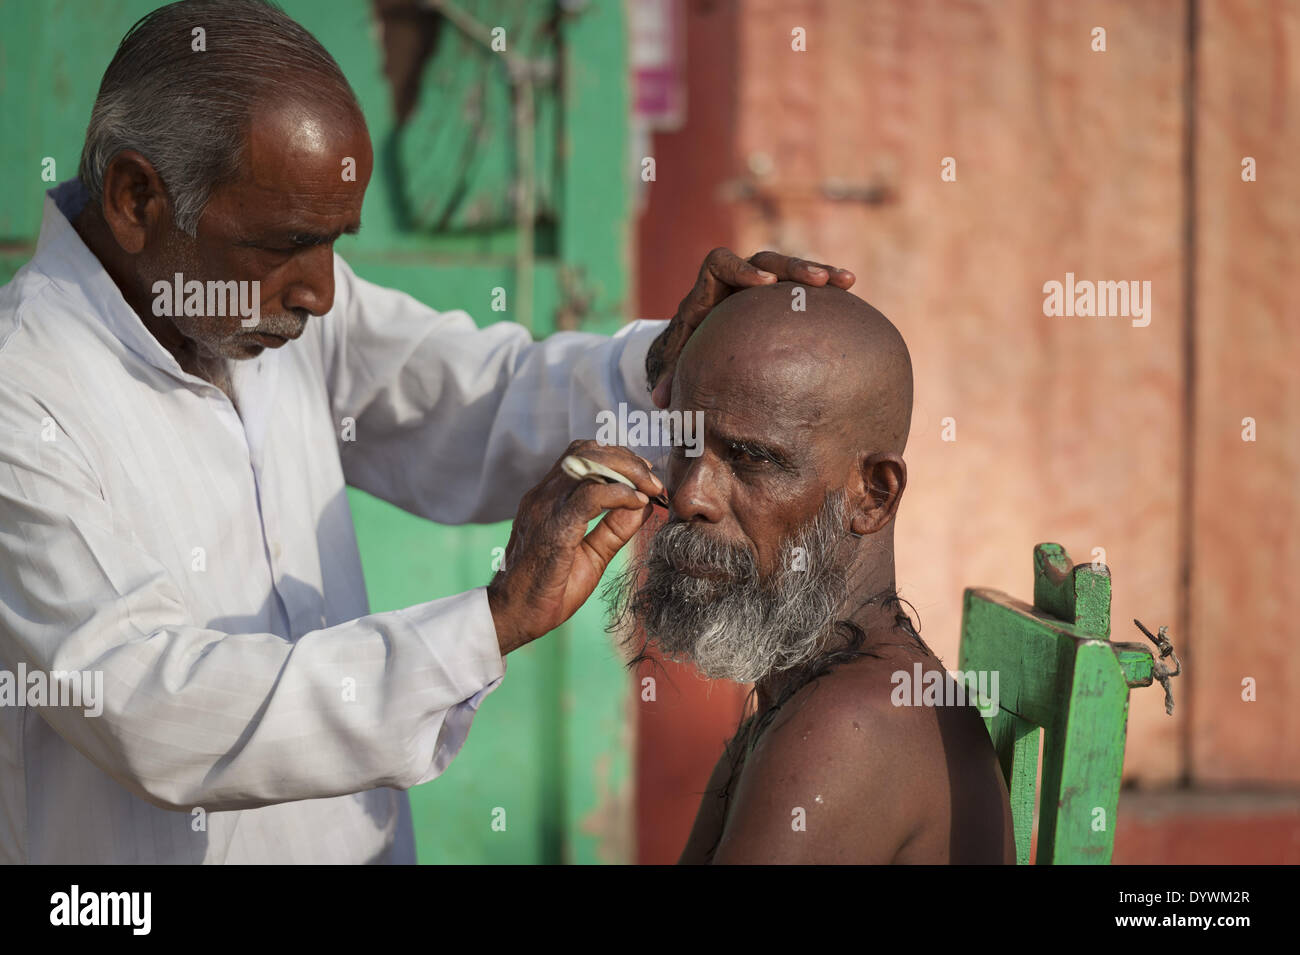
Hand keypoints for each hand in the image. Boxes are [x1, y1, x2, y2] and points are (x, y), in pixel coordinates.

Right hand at [486, 441, 662, 653]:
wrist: (513, 617)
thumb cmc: (547, 590)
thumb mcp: (591, 555)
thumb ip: (615, 529)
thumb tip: (644, 505)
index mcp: (548, 498)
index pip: (582, 454)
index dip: (618, 458)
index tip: (645, 476)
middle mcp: (543, 496)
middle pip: (587, 451)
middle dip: (627, 459)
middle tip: (653, 480)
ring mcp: (544, 509)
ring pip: (588, 464)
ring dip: (626, 471)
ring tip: (649, 488)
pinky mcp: (553, 529)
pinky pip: (589, 496)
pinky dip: (618, 494)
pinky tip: (635, 503)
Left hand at [646, 248, 855, 407]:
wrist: (701, 340)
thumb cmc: (688, 352)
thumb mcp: (679, 363)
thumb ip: (670, 377)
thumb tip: (661, 402)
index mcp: (708, 292)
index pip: (719, 264)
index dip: (740, 268)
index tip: (762, 283)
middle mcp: (736, 281)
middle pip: (764, 259)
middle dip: (791, 268)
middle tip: (816, 280)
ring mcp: (761, 285)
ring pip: (788, 269)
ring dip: (816, 271)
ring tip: (844, 280)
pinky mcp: (779, 296)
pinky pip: (801, 285)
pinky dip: (823, 285)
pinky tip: (849, 288)